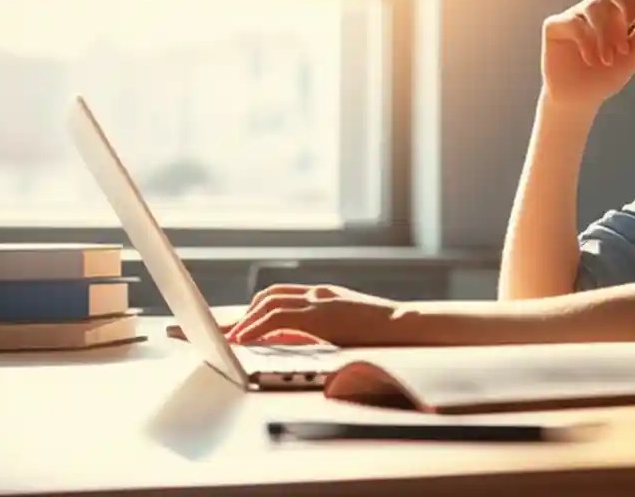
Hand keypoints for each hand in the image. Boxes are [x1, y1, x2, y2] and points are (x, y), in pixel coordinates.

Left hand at [223, 284, 403, 346]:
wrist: (407, 325)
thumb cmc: (384, 332)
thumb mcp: (350, 325)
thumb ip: (327, 327)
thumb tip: (300, 342)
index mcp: (325, 294)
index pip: (282, 295)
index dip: (257, 309)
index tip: (240, 323)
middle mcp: (318, 293)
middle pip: (270, 295)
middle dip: (245, 313)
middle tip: (227, 331)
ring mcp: (319, 301)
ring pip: (269, 303)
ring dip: (246, 321)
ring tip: (231, 338)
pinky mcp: (320, 314)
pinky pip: (278, 318)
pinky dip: (257, 327)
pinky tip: (244, 339)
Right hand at [541, 0, 634, 111]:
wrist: (580, 99)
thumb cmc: (607, 76)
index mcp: (613, 10)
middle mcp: (593, 8)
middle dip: (623, 3)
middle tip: (628, 27)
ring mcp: (574, 14)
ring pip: (594, 6)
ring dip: (605, 34)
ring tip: (607, 60)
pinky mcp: (555, 25)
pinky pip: (574, 21)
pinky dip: (586, 41)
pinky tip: (590, 59)